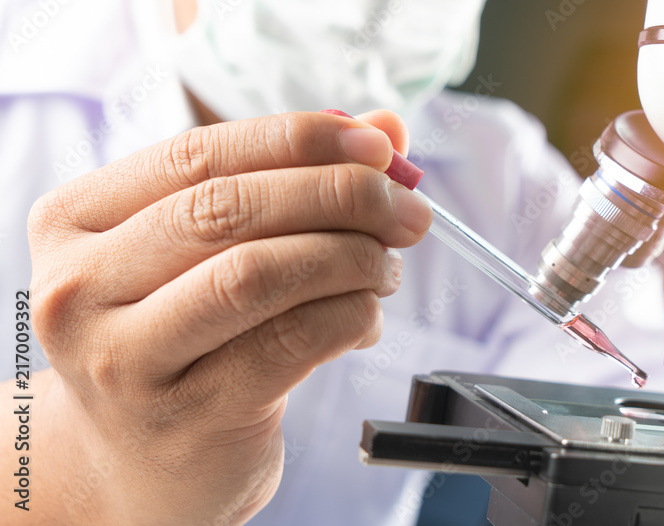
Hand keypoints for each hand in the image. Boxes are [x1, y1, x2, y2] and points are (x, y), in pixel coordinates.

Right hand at [7, 111, 430, 523]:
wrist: (141, 458)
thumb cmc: (181, 337)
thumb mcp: (205, 253)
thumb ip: (284, 180)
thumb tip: (385, 128)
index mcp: (76, 222)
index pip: (200, 155)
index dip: (301, 140)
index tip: (378, 145)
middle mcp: (81, 288)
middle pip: (230, 211)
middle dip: (343, 197)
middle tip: (407, 210)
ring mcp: (126, 358)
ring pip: (259, 275)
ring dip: (351, 259)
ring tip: (384, 267)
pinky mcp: (187, 415)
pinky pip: (292, 343)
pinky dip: (351, 316)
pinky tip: (365, 316)